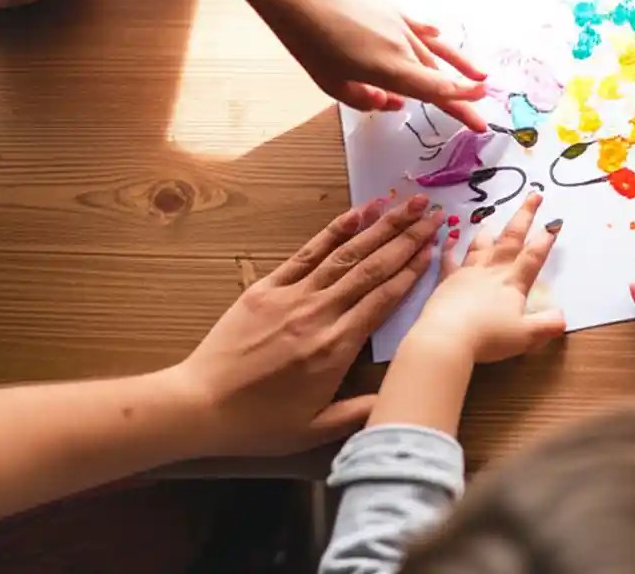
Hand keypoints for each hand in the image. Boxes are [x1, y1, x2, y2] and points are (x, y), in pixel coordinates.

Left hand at [170, 195, 443, 455]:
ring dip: (380, 226)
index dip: (412, 271)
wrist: (199, 405)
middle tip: (434, 214)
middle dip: (406, 238)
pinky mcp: (267, 288)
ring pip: (345, 254)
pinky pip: (307, 253)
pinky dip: (335, 230)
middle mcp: (318, 314)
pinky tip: (357, 212)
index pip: (383, 299)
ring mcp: (291, 296)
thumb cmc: (258, 424)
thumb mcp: (315, 429)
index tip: (435, 248)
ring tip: (407, 204)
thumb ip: (361, 412)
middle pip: (372, 268)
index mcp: (335, 348)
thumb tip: (401, 398)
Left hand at [252, 0, 487, 128]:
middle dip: (460, 98)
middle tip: (478, 120)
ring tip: (480, 76)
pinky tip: (441, 37)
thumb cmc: (309, 41)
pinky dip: (433, 38)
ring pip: (433, 52)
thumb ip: (366, 99)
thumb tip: (393, 102)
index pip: (436, 89)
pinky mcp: (391, 10)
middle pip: (438, 76)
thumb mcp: (331, 83)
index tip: (480, 108)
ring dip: (457, 66)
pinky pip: (419, 28)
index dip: (460, 100)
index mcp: (391, 69)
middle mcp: (403, 48)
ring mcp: (400, 26)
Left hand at [405, 193, 564, 362]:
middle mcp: (492, 271)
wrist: (446, 337)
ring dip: (488, 231)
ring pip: (480, 245)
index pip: (533, 256)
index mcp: (513, 283)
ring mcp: (467, 273)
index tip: (554, 222)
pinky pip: (448, 260)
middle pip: (510, 239)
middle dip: (525, 216)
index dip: (545, 240)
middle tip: (534, 195)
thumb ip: (547, 326)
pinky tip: (447, 239)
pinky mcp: (446, 281)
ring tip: (491, 221)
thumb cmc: (488, 337)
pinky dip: (449, 248)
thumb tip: (563, 318)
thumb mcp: (526, 337)